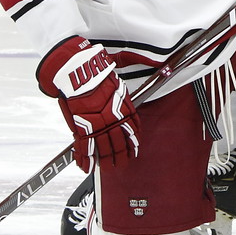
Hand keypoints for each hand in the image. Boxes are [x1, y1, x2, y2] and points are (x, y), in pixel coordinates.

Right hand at [37, 36, 138, 170]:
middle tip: (122, 163)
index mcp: (123, 106)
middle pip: (120, 142)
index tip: (134, 148)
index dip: (133, 141)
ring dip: (106, 160)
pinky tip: (86, 167)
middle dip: (121, 155)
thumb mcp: (121, 72)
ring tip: (108, 169)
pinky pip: (84, 148)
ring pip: (104, 148)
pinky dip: (85, 159)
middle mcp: (113, 118)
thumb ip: (134, 78)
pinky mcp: (81, 126)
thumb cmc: (98, 70)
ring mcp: (97, 124)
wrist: (78, 71)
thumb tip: (157, 65)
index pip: (133, 127)